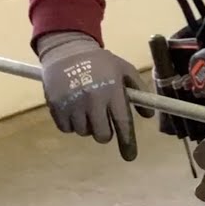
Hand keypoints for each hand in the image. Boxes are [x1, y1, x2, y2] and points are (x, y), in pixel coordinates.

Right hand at [37, 31, 153, 160]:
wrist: (66, 49)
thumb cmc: (100, 61)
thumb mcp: (123, 69)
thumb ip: (139, 90)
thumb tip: (148, 115)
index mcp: (111, 91)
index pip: (122, 123)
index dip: (127, 142)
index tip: (130, 156)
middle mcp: (92, 100)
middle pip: (102, 135)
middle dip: (105, 133)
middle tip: (103, 121)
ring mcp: (73, 104)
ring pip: (84, 132)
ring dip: (87, 125)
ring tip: (86, 107)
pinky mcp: (56, 107)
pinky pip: (66, 129)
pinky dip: (71, 123)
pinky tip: (73, 108)